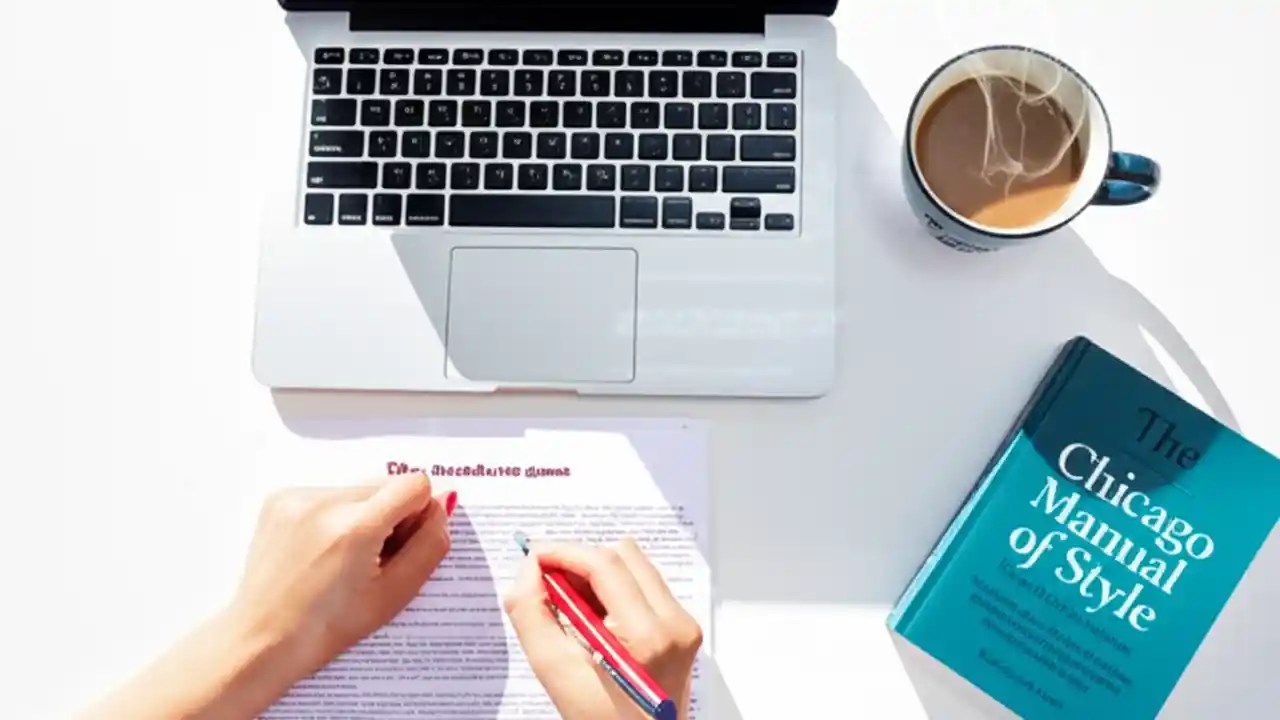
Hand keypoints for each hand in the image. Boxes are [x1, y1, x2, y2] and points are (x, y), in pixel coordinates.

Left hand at [77, 473, 456, 719]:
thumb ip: (429, 545)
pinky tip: (321, 551)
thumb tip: (444, 503)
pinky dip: (334, 515)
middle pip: (385, 484)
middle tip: (374, 559)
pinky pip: (327, 493)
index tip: (403, 545)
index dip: (419, 513)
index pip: (414, 484)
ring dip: (362, 514)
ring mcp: (297, 497)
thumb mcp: (394, 596)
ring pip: (357, 488)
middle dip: (390, 515)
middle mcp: (323, 502)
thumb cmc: (327, 628)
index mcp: (355, 527)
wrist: (262, 640)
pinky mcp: (279, 499)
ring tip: (343, 559)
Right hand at [504, 538, 702, 719]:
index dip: (563, 552)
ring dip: (597, 572)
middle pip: (622, 555)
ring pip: (635, 564)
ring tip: (571, 605)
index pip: (604, 565)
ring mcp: (684, 624)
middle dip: (579, 561)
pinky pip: (645, 584)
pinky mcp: (683, 626)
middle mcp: (675, 624)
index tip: (533, 555)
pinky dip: (614, 587)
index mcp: (647, 638)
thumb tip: (527, 569)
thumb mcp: (555, 672)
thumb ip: (532, 615)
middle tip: (547, 583)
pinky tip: (594, 615)